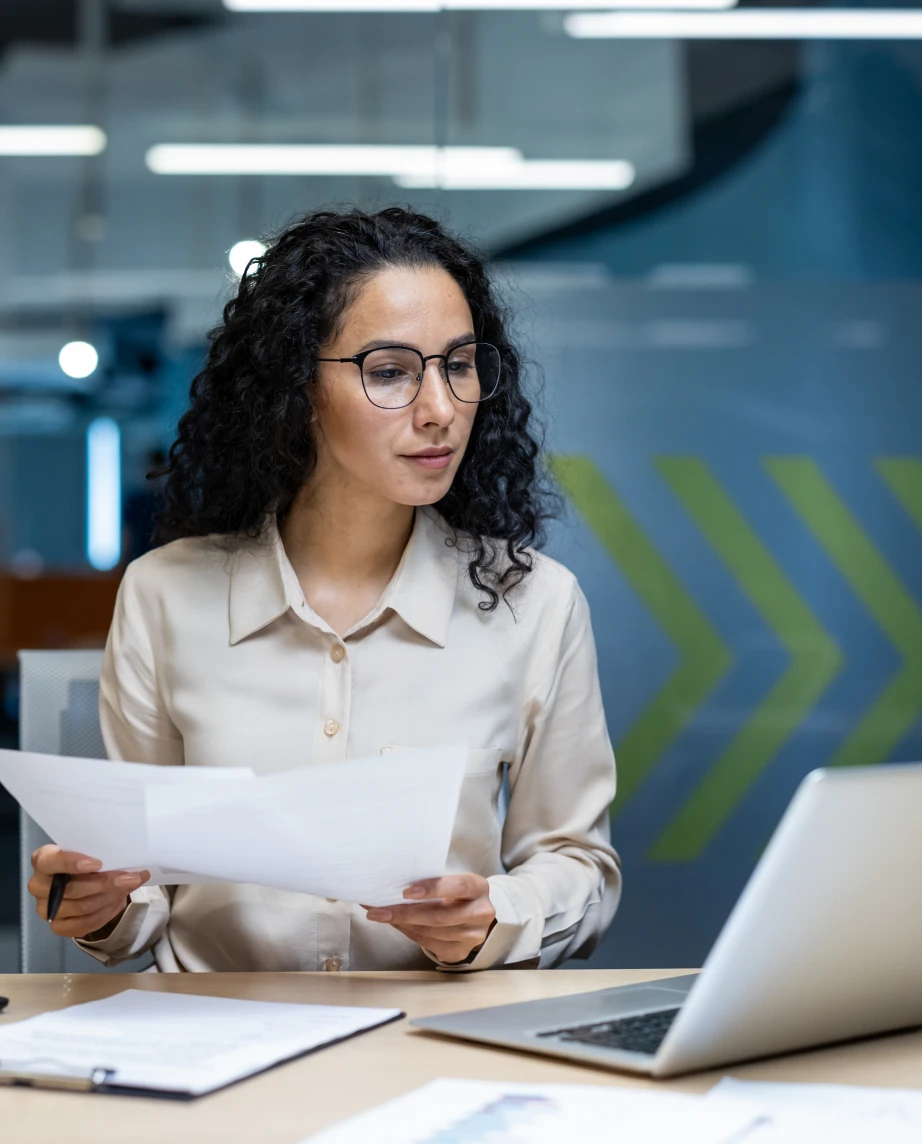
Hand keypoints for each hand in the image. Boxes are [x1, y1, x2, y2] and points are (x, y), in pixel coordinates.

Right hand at [28, 845, 149, 938]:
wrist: (82, 880)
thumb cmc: (85, 860)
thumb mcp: (88, 851)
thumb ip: (96, 853)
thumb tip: (125, 859)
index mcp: (43, 861)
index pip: (49, 862)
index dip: (72, 863)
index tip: (98, 864)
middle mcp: (38, 886)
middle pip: (72, 889)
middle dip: (106, 884)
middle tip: (132, 878)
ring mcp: (46, 909)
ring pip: (82, 907)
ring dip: (111, 897)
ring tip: (131, 887)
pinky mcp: (58, 927)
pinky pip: (85, 924)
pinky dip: (107, 912)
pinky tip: (119, 901)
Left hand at [365, 874, 495, 963]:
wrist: (473, 915)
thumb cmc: (455, 892)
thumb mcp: (451, 881)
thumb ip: (432, 882)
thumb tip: (392, 882)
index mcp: (478, 887)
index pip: (458, 886)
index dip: (433, 888)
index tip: (406, 892)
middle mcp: (481, 913)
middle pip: (440, 916)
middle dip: (406, 913)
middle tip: (379, 910)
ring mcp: (473, 936)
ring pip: (432, 932)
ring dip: (403, 924)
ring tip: (381, 916)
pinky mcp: (461, 952)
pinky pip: (429, 945)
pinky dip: (410, 933)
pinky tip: (397, 925)